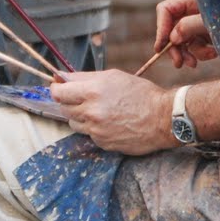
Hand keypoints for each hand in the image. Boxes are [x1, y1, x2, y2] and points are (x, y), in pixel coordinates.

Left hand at [50, 70, 175, 155]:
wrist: (163, 119)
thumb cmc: (141, 94)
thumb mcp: (114, 77)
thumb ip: (85, 77)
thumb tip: (62, 76)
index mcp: (93, 92)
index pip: (59, 93)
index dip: (56, 89)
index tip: (58, 87)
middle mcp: (91, 112)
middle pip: (64, 109)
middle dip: (69, 102)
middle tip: (81, 98)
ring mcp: (96, 130)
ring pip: (74, 123)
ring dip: (80, 116)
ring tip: (99, 110)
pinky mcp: (102, 144)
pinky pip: (89, 135)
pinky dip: (94, 129)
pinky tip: (110, 122)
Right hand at [153, 0, 216, 69]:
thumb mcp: (211, 19)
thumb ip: (190, 26)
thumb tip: (172, 38)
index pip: (166, 11)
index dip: (161, 29)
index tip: (160, 48)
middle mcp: (193, 10)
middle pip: (173, 29)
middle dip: (176, 48)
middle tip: (179, 64)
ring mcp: (202, 22)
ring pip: (186, 40)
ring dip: (190, 53)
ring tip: (200, 61)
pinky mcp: (210, 33)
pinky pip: (199, 45)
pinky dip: (203, 52)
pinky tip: (213, 53)